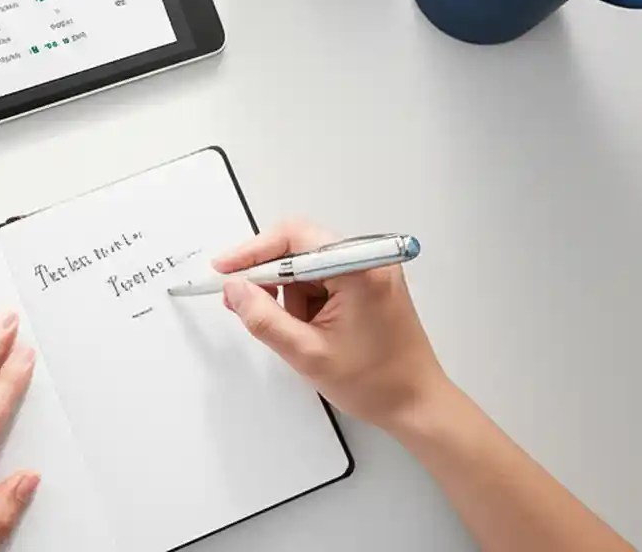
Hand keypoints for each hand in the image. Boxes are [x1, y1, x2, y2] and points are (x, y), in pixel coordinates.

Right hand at [214, 220, 451, 432]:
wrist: (416, 404)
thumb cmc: (375, 382)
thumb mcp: (307, 353)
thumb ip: (264, 318)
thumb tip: (234, 290)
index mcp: (359, 268)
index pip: (294, 237)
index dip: (252, 251)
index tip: (224, 269)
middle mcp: (368, 259)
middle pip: (298, 249)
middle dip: (271, 280)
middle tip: (247, 306)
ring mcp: (369, 270)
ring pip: (306, 268)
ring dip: (291, 298)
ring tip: (303, 335)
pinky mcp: (367, 284)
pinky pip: (321, 281)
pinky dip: (306, 303)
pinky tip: (314, 332)